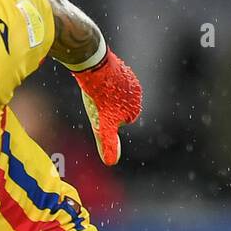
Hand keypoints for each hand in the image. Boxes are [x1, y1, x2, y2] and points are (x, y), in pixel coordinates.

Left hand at [72, 49, 141, 165]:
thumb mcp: (102, 124)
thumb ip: (108, 142)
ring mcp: (128, 79)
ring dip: (102, 93)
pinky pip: (107, 81)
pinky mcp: (118, 68)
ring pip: (109, 95)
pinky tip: (94, 79)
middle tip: (96, 99)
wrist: (94, 66)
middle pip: (113, 109)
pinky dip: (100, 82)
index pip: (116, 123)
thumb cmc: (99, 98)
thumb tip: (111, 163)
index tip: (101, 108)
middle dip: (104, 106)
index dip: (105, 118)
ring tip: (95, 89)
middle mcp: (136, 94)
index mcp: (135, 109)